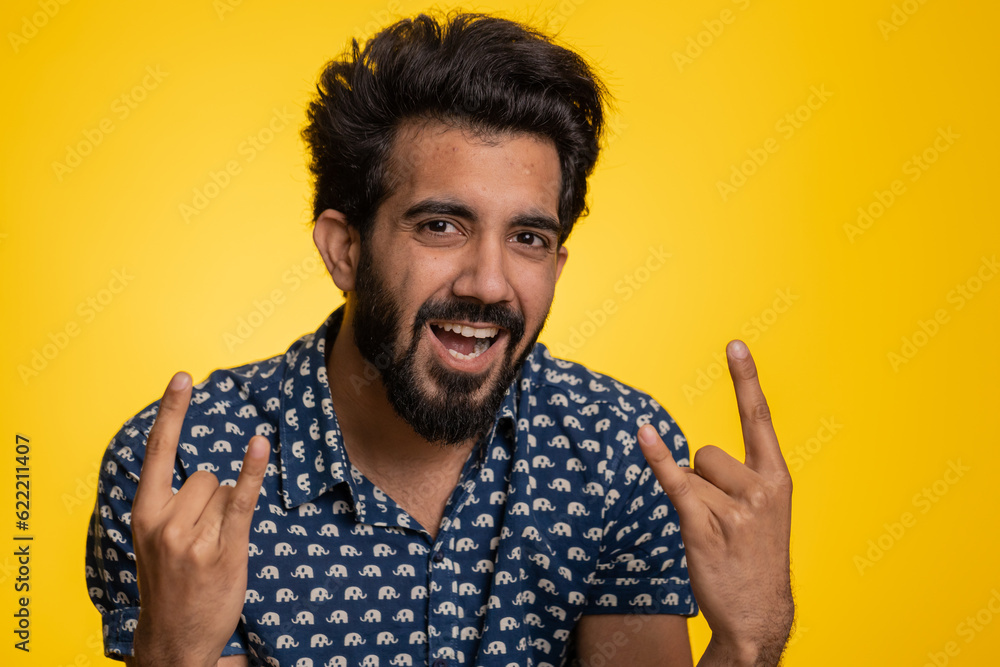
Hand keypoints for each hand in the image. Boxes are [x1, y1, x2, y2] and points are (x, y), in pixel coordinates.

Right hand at [130, 372, 268, 666]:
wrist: (174, 640)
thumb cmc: (171, 584)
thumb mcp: (156, 541)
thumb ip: (174, 505)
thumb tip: (212, 476)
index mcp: (143, 514)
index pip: (158, 452)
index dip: (172, 412)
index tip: (183, 376)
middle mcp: (164, 522)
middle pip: (205, 475)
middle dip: (210, 500)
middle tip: (200, 540)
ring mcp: (193, 538)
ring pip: (224, 491)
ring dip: (225, 514)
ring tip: (212, 551)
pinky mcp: (224, 549)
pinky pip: (241, 499)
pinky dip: (252, 470)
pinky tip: (259, 444)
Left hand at [639, 340, 792, 666]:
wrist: (757, 615)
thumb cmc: (754, 559)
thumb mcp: (763, 513)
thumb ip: (739, 477)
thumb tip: (690, 456)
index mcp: (777, 479)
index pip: (758, 419)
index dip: (746, 379)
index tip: (734, 343)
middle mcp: (761, 488)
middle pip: (706, 453)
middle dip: (704, 483)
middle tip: (723, 522)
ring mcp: (735, 508)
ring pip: (689, 474)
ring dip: (691, 501)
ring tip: (714, 535)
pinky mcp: (705, 525)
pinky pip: (674, 481)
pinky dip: (657, 459)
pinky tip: (643, 434)